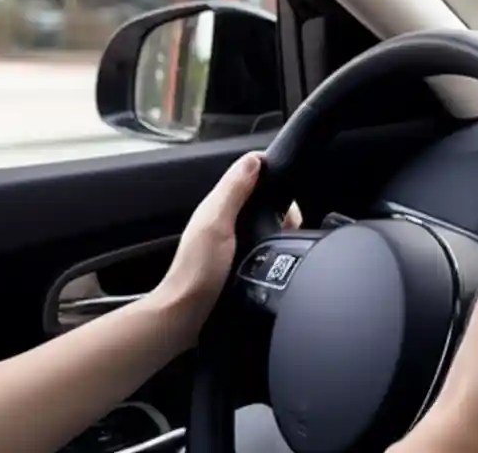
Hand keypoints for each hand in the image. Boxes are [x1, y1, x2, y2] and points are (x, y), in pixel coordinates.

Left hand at [148, 152, 300, 342]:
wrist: (189, 317)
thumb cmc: (198, 273)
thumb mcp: (216, 224)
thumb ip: (233, 191)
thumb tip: (254, 160)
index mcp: (219, 206)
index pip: (253, 178)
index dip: (273, 179)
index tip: (288, 196)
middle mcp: (227, 222)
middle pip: (265, 203)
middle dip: (283, 210)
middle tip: (288, 228)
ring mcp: (235, 244)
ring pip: (269, 225)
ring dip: (282, 230)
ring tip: (288, 243)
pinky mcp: (243, 263)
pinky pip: (267, 246)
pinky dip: (278, 248)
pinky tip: (282, 258)